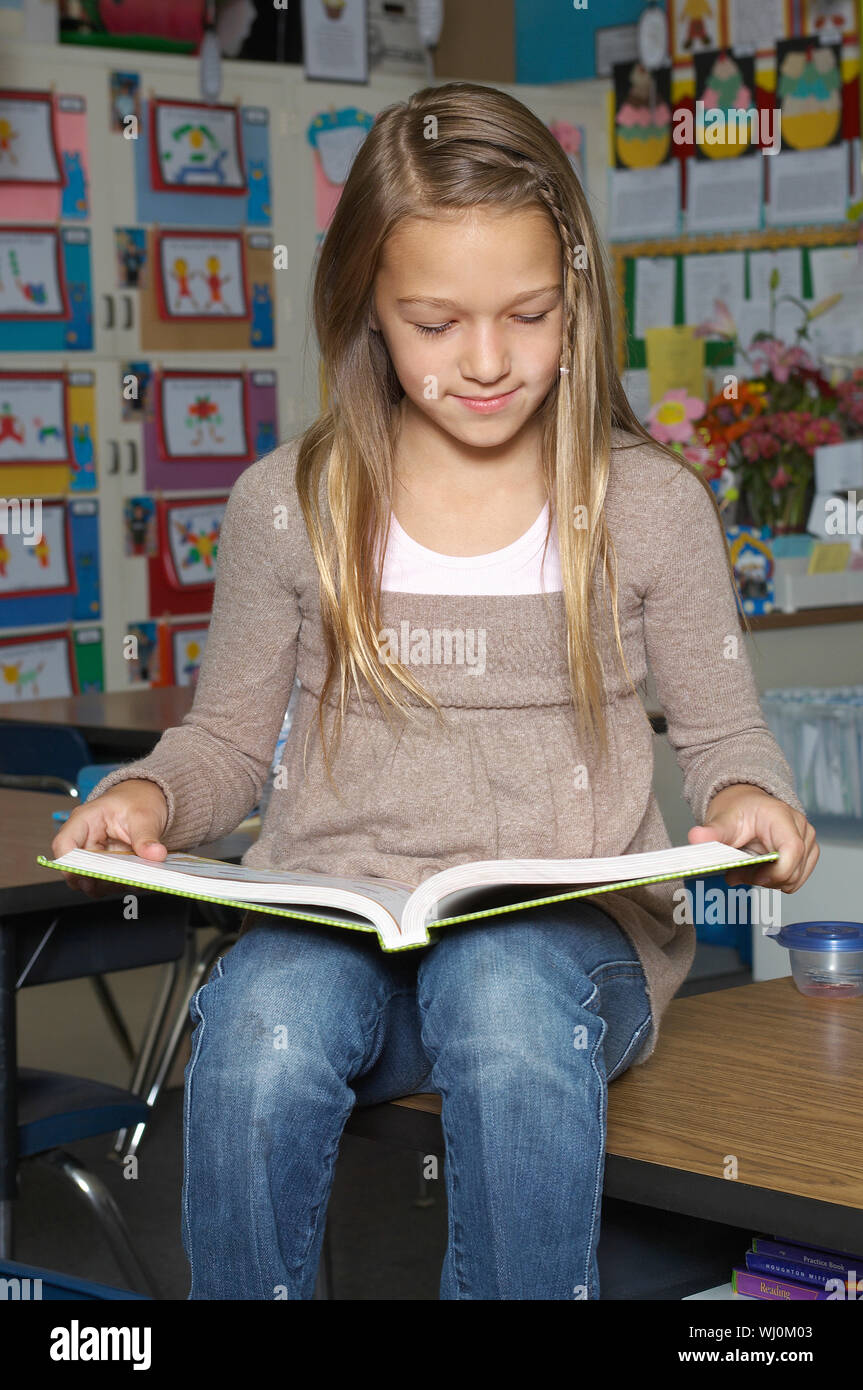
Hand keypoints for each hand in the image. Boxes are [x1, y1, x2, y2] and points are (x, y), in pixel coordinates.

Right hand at [51, 779, 169, 897]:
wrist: (145, 801)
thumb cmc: (137, 801)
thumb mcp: (144, 816)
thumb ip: (147, 837)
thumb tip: (156, 855)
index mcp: (85, 820)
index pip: (64, 844)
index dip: (70, 863)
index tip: (88, 875)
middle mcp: (84, 840)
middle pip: (75, 869)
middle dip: (95, 880)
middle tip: (119, 881)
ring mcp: (94, 856)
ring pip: (90, 881)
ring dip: (109, 886)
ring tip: (133, 881)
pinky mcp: (107, 867)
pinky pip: (107, 883)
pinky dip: (120, 885)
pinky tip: (136, 880)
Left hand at [688, 784, 818, 891]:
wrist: (745, 804)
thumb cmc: (738, 810)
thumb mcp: (721, 820)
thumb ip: (711, 832)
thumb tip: (696, 837)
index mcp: (782, 817)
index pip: (792, 850)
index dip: (776, 872)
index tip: (754, 877)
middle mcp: (801, 828)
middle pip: (793, 871)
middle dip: (764, 879)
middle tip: (737, 872)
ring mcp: (807, 841)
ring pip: (794, 879)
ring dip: (768, 881)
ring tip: (746, 869)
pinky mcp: (808, 853)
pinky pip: (795, 879)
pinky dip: (775, 880)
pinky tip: (759, 870)